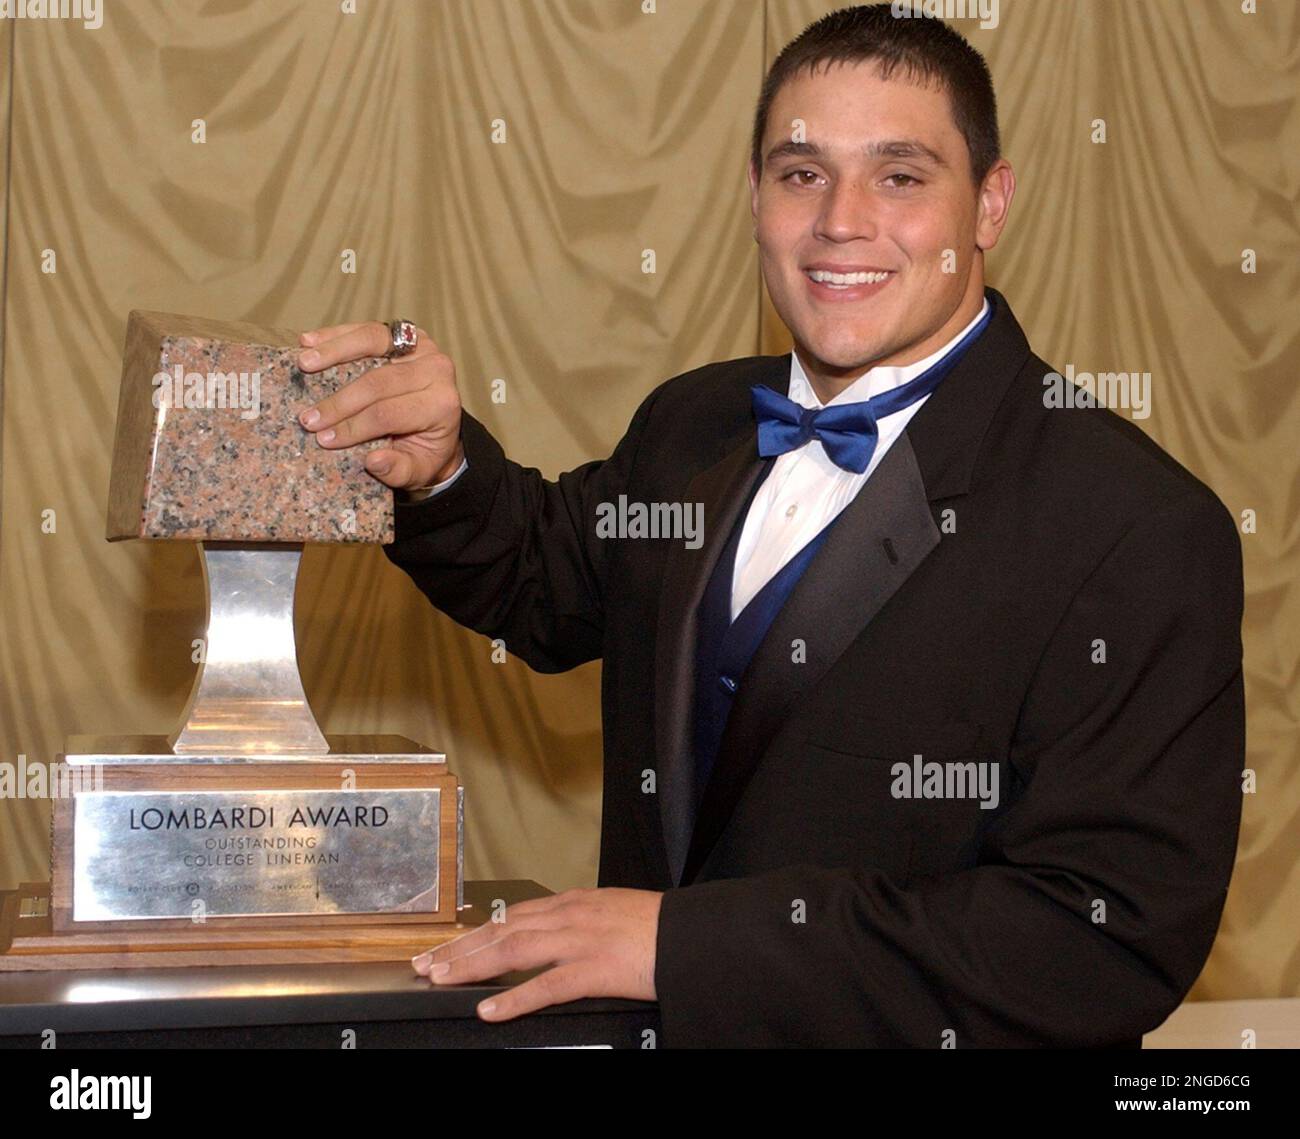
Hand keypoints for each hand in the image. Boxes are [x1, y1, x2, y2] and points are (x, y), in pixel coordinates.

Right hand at [296, 320, 463, 490]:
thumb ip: (398, 470)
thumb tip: (373, 462)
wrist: (439, 425)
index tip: (323, 439)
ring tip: (303, 363)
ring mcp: (423, 347)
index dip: (354, 426)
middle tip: (308, 418)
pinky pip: (368, 330)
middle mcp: (437, 370)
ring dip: (333, 351)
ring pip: (374, 341)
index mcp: (442, 404)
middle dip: (339, 401)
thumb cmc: (425, 450)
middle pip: (379, 381)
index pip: (390, 413)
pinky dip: (337, 334)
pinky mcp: (405, 334)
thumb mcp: (418, 470)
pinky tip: (309, 341)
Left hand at [412, 887, 662, 1020]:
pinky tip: (490, 1008)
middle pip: (502, 929)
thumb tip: (551, 938)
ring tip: (443, 979)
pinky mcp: (595, 969)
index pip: (512, 915)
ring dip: (473, 965)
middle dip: (461, 947)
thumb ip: (579, 923)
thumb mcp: (611, 913)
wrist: (692, 934)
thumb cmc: (658, 928)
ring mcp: (580, 941)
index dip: (475, 930)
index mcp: (574, 903)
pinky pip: (546, 985)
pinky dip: (514, 997)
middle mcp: (570, 916)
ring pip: (513, 949)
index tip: (448, 943)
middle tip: (427, 963)